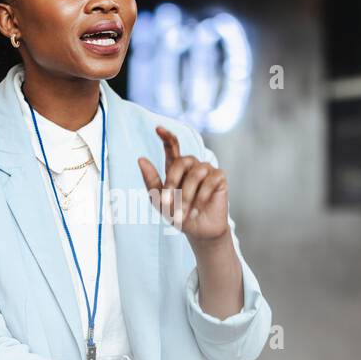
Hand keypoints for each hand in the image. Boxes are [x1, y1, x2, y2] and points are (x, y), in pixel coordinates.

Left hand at [138, 126, 229, 242]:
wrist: (198, 231)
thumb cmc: (179, 214)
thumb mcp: (160, 200)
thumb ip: (151, 180)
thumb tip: (141, 159)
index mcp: (176, 168)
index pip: (172, 146)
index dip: (166, 136)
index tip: (157, 128)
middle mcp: (192, 165)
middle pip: (181, 161)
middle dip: (172, 182)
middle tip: (168, 203)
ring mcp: (207, 170)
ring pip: (196, 173)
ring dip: (187, 195)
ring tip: (184, 212)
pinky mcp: (219, 178)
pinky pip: (210, 181)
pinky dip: (202, 197)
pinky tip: (199, 208)